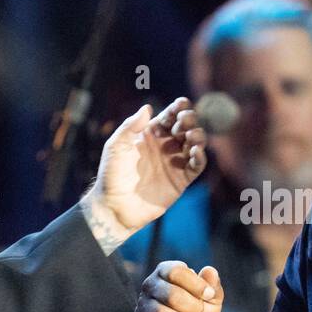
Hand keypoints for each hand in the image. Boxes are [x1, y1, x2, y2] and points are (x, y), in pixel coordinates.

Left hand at [89, 97, 206, 237]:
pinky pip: (196, 166)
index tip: (182, 104)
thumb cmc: (111, 175)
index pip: (169, 116)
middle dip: (189, 120)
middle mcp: (165, 146)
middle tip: (184, 122)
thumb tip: (147, 107)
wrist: (115, 206)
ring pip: (194, 144)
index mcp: (150, 134)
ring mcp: (174, 162)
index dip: (178, 108)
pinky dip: (200, 157)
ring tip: (192, 136)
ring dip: (198, 136)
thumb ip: (130, 127)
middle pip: (185, 127)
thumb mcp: (116, 147)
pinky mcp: (181, 180)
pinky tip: (196, 152)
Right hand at [134, 261, 223, 311]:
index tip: (210, 294)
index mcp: (166, 271)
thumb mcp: (212, 298)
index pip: (176, 272)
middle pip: (170, 294)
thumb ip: (213, 284)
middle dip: (192, 307)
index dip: (196, 284)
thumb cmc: (199, 310)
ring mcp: (143, 305)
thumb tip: (210, 271)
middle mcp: (150, 285)